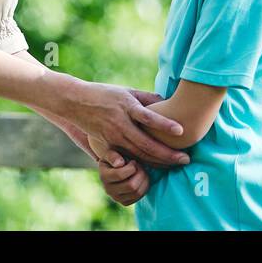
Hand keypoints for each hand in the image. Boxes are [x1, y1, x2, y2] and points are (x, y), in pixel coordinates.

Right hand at [59, 81, 188, 167]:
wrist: (75, 102)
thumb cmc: (105, 94)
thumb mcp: (126, 91)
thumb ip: (147, 98)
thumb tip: (168, 101)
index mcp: (127, 106)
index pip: (149, 117)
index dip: (165, 125)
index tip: (181, 131)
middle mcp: (120, 123)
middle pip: (146, 143)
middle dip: (167, 154)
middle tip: (185, 159)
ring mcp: (112, 136)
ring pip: (138, 155)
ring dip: (158, 162)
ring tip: (174, 165)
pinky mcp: (105, 146)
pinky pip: (125, 160)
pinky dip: (138, 166)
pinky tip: (151, 171)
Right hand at [96, 145, 149, 205]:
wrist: (115, 169)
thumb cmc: (115, 159)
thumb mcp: (110, 153)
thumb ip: (113, 156)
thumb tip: (119, 163)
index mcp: (103, 177)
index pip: (120, 175)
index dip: (131, 167)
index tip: (133, 162)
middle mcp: (108, 190)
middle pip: (131, 186)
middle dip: (140, 174)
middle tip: (139, 167)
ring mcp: (116, 198)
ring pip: (137, 192)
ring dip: (144, 180)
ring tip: (141, 172)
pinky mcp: (124, 202)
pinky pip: (139, 197)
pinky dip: (144, 187)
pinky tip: (141, 179)